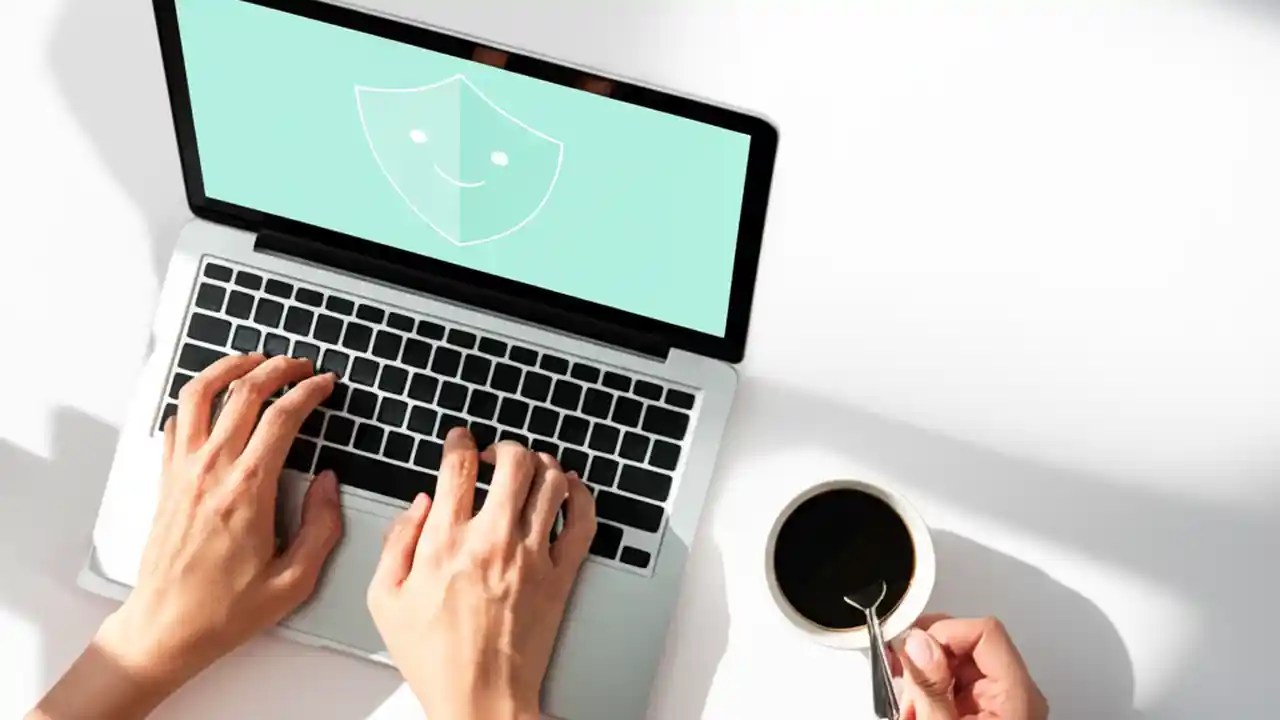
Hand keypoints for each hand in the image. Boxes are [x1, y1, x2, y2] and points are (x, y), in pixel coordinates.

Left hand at [31, 354, 343, 718]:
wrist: (166, 627)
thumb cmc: (225, 609)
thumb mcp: (295, 581)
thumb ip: (321, 527)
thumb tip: (328, 485)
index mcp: (248, 491)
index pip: (282, 417)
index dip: (309, 391)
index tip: (324, 383)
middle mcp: (212, 471)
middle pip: (244, 393)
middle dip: (277, 368)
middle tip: (299, 364)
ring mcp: (183, 471)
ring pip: (200, 394)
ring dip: (229, 367)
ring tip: (252, 359)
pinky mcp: (166, 480)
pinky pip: (176, 422)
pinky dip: (195, 399)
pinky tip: (212, 399)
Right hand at [367, 430, 596, 719]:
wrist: (480, 698)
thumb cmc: (434, 657)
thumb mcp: (385, 601)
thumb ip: (397, 543)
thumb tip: (419, 504)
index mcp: (445, 543)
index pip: (458, 467)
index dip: (460, 442)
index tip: (460, 441)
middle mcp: (493, 541)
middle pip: (513, 462)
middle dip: (504, 447)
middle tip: (496, 456)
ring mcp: (532, 556)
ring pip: (551, 482)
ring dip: (541, 464)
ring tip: (531, 469)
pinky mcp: (561, 576)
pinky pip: (583, 521)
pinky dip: (582, 495)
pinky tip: (571, 489)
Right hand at [894, 615, 1048, 719]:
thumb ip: (931, 688)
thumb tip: (918, 643)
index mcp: (1016, 695)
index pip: (985, 631)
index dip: (944, 632)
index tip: (912, 648)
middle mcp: (1015, 694)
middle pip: (967, 644)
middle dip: (926, 657)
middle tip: (899, 673)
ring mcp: (1002, 703)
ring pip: (956, 663)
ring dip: (923, 678)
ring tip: (909, 708)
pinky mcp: (987, 712)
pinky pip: (956, 685)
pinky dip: (930, 693)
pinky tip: (917, 711)